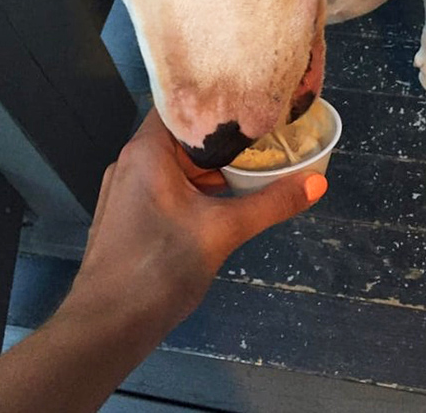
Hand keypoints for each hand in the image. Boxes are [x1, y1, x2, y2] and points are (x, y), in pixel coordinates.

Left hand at [65, 108, 327, 333]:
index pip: (180, 104)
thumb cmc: (160, 266)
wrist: (107, 328)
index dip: (215, 99)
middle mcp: (132, 162)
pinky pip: (166, 187)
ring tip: (253, 160)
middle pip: (182, 135)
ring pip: (175, 164)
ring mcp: (126, 191)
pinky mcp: (129, 216)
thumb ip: (271, 203)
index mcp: (146, 151)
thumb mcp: (223, 231)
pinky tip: (224, 198)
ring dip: (210, 165)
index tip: (251, 98)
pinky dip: (195, 187)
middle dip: (221, 136)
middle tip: (263, 130)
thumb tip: (318, 182)